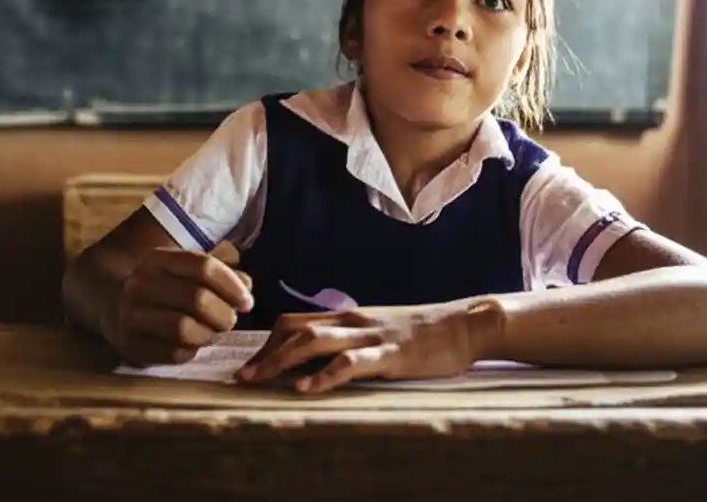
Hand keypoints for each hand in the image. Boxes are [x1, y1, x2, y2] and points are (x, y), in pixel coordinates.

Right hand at [112, 249, 253, 364]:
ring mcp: (131, 315)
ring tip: (212, 333)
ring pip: (184, 329)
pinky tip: (193, 344)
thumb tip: (245, 287)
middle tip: (230, 320)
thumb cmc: (163, 288)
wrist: (112, 305)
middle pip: (197, 299)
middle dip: (224, 314)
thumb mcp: (186, 272)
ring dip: (208, 334)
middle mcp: (140, 284)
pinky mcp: (130, 344)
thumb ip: (220, 275)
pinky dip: (191, 351)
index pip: (203, 266)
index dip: (231, 285)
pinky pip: (172, 353)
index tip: (247, 302)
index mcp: (158, 259)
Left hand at [234, 300, 501, 392]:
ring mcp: (369, 335)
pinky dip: (324, 375)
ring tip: (259, 381)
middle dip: (264, 354)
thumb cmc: (423, 333)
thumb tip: (319, 363)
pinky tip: (306, 389)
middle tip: (240, 378)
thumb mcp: (379, 334)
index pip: (294, 323)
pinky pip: (351, 363)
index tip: (249, 366)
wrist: (465, 323)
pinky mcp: (389, 353)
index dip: (266, 343)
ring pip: (313, 341)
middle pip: (294, 330)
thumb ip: (351, 343)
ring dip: (281, 361)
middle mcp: (352, 322)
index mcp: (348, 318)